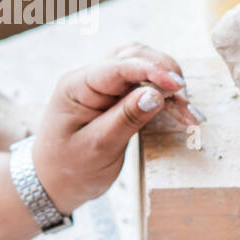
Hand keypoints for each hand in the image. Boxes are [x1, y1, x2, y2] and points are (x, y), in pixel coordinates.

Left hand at [33, 43, 203, 213]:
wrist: (53, 183)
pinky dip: (165, 97)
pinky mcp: (116, 98)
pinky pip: (144, 87)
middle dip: (163, 73)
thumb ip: (125, 119)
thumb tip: (155, 95)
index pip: (116, 66)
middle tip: (185, 100)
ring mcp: (103, 86)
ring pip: (142, 67)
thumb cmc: (68, 169)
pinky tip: (183, 112)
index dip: (150, 70)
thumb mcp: (96, 148)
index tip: (177, 85)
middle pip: (132, 56)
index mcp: (76, 86)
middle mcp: (89, 79)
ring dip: (167, 82)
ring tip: (187, 108)